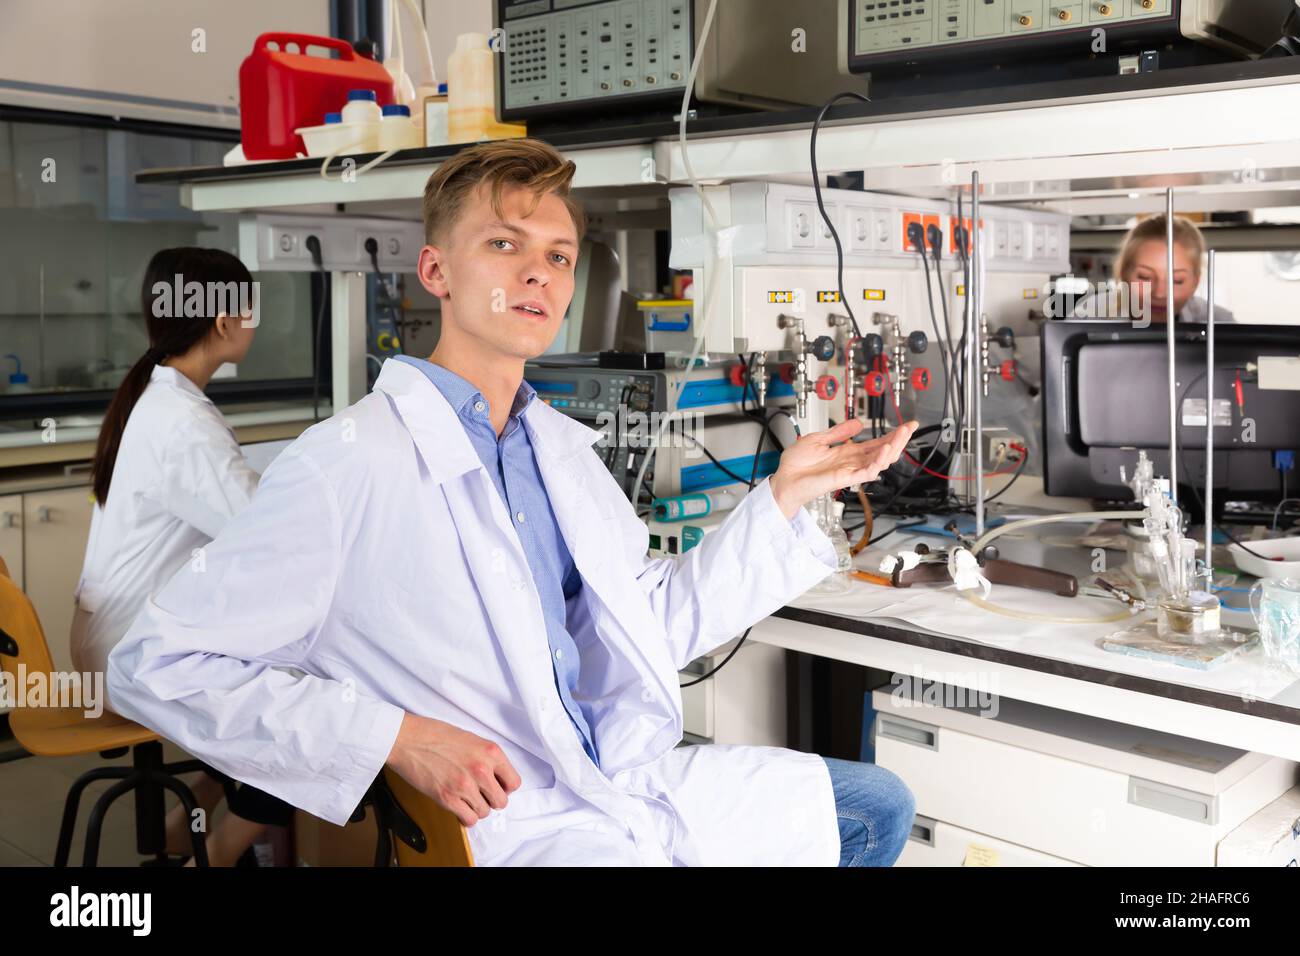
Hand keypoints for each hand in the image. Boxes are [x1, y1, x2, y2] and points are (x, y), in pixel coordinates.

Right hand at [386, 712, 520, 826]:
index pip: (514, 782)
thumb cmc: (435, 735)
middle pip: (501, 801)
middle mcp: (482, 769)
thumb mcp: (471, 739)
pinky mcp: (448, 798)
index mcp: (490, 751)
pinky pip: (469, 819)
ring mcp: (465, 785)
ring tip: (466, 798)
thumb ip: (487, 757)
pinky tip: (459, 807)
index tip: (497, 787)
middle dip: (491, 800)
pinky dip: (466, 817)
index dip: (505, 787)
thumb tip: (497, 777)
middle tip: (480, 794)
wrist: (407, 739)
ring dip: (477, 808)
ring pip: (485, 812)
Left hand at [768, 419, 917, 519]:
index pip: (875, 443)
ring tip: (902, 435)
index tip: (906, 425)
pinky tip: (885, 451)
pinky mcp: (844, 479)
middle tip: (910, 427)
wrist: (784, 480)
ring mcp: (850, 471)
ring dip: (892, 448)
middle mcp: (852, 462)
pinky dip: (877, 462)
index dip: (891, 434)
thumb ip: (839, 432)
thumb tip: (857, 424)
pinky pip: (866, 472)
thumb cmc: (796, 464)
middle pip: (882, 451)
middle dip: (898, 439)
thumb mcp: (819, 439)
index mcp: (847, 452)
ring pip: (879, 461)